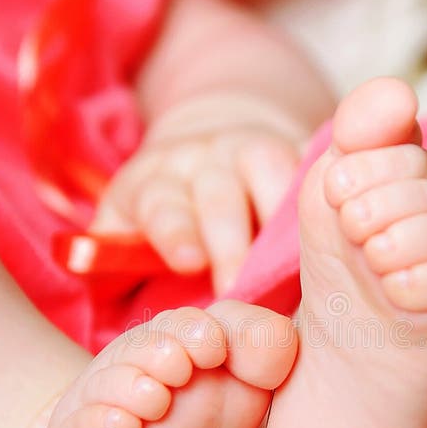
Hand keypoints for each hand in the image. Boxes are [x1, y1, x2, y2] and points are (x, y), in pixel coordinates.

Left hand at [91, 92, 304, 294]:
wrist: (210, 142)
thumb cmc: (167, 210)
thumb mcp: (125, 224)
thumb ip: (110, 251)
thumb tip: (86, 278)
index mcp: (155, 183)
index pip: (160, 202)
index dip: (173, 228)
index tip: (187, 260)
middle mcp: (201, 161)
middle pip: (216, 195)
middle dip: (230, 240)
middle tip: (242, 285)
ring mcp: (249, 149)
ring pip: (269, 171)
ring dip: (282, 215)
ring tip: (300, 262)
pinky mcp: (290, 148)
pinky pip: (310, 163)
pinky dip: (323, 187)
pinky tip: (339, 218)